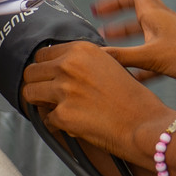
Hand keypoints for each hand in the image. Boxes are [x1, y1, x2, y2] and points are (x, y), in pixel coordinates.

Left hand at [22, 41, 173, 159]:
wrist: (146, 125)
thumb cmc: (133, 98)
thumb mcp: (110, 66)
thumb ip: (83, 62)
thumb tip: (58, 66)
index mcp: (81, 49)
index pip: (43, 53)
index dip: (46, 68)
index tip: (50, 78)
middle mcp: (69, 65)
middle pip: (31, 72)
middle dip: (37, 84)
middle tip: (48, 95)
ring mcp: (64, 90)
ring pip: (29, 93)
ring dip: (39, 102)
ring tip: (56, 109)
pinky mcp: (63, 115)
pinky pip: (46, 119)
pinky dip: (56, 124)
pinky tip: (73, 125)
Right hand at [78, 0, 175, 96]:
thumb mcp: (152, 55)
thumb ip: (120, 56)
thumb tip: (91, 55)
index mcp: (154, 12)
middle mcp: (160, 22)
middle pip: (132, 3)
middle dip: (111, 6)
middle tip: (94, 14)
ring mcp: (166, 39)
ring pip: (138, 30)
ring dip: (120, 32)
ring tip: (102, 40)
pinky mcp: (172, 58)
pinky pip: (147, 56)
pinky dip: (133, 61)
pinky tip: (123, 72)